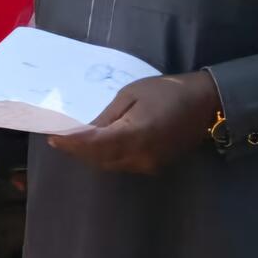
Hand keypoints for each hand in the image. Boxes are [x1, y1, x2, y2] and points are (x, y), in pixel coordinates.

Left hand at [48, 71, 220, 173]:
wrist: (204, 103)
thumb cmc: (166, 91)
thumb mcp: (130, 95)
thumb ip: (107, 117)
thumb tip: (85, 131)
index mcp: (134, 135)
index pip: (93, 144)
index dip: (71, 143)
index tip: (52, 137)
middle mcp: (140, 156)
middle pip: (99, 159)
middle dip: (77, 150)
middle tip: (58, 138)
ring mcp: (149, 164)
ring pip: (110, 164)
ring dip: (90, 155)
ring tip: (72, 142)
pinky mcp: (154, 166)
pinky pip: (123, 164)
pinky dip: (106, 157)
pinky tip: (96, 146)